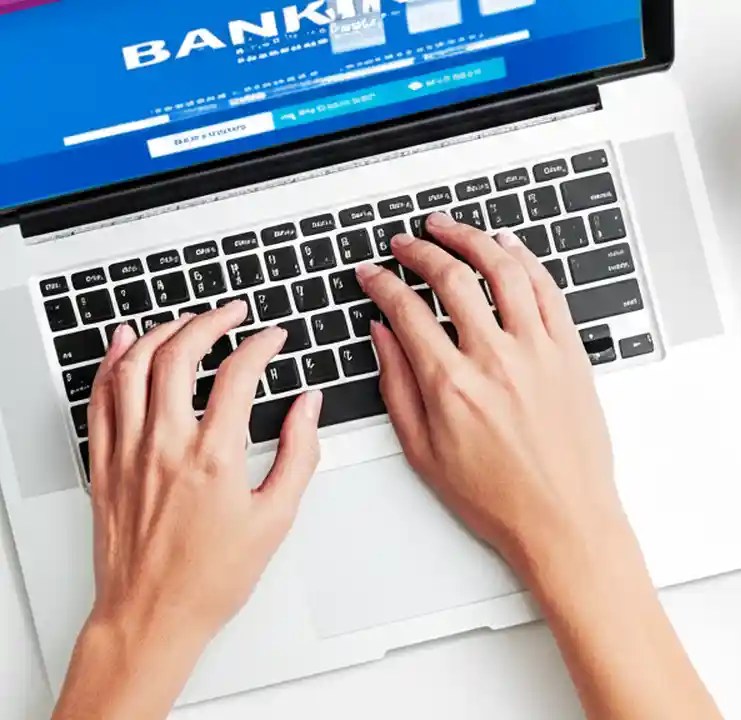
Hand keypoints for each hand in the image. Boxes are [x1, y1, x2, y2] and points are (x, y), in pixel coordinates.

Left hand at [85, 303, 321, 644]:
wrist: (151, 616)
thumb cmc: (210, 578)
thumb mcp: (276, 518)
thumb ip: (298, 454)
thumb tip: (308, 407)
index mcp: (214, 457)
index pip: (238, 374)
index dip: (261, 344)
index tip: (273, 337)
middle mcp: (166, 446)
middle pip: (179, 355)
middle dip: (210, 321)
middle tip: (231, 313)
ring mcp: (129, 453)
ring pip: (134, 367)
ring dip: (161, 333)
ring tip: (185, 321)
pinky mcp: (104, 465)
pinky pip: (100, 399)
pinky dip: (111, 363)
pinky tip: (125, 346)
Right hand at [354, 213, 623, 571]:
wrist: (563, 518)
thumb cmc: (498, 497)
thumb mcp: (424, 452)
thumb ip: (397, 387)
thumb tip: (382, 335)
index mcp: (451, 385)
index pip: (406, 310)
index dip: (382, 283)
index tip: (372, 273)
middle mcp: (495, 360)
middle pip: (452, 278)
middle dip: (421, 251)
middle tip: (407, 242)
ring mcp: (538, 351)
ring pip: (503, 270)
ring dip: (473, 238)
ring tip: (450, 228)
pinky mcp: (570, 353)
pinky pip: (547, 290)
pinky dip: (525, 260)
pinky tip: (507, 247)